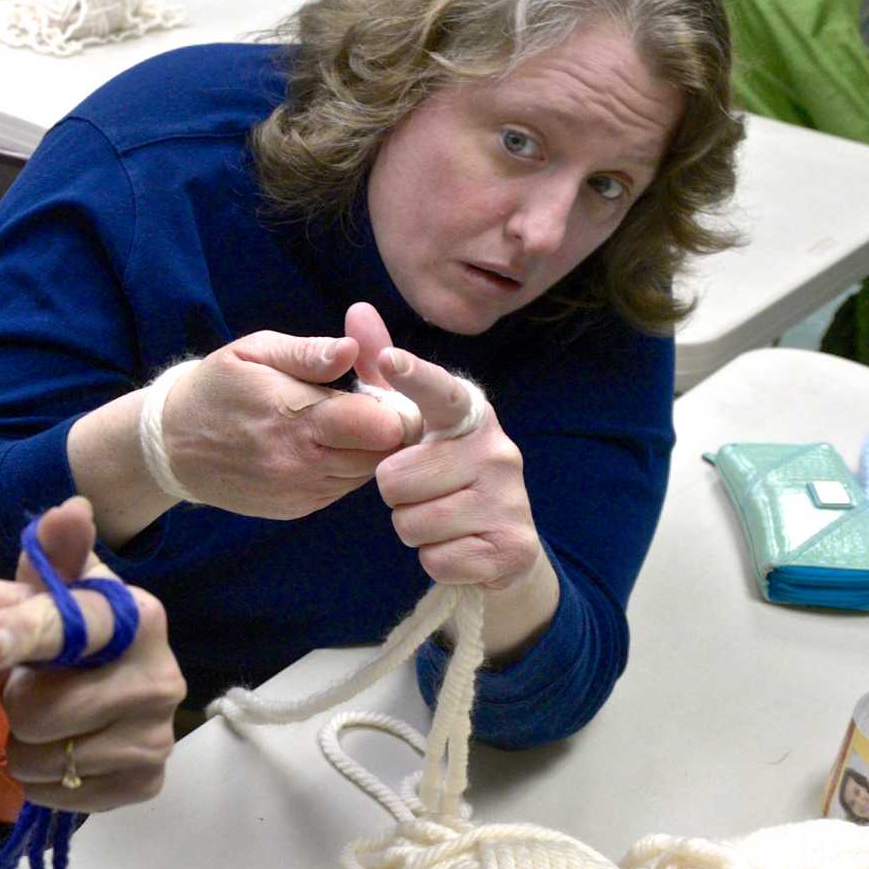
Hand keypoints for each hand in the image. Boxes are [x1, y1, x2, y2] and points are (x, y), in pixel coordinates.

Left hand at [0, 498, 183, 811]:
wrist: (97, 688)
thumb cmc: (65, 630)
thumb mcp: (52, 585)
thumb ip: (54, 551)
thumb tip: (70, 510)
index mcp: (139, 617)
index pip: (73, 627)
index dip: (25, 633)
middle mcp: (162, 676)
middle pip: (44, 711)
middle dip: (18, 705)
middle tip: (26, 691)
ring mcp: (159, 734)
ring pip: (50, 758)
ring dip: (26, 747)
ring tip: (42, 724)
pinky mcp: (149, 780)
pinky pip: (70, 795)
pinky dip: (47, 783)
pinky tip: (58, 755)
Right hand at [160, 328, 408, 519]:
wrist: (170, 446)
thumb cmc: (217, 387)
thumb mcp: (253, 352)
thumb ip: (307, 352)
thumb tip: (353, 350)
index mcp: (294, 417)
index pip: (381, 424)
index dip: (394, 404)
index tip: (380, 387)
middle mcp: (300, 464)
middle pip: (384, 453)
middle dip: (387, 426)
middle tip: (364, 404)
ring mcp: (299, 492)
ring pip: (367, 473)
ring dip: (366, 448)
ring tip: (338, 423)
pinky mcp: (296, 509)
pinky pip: (343, 488)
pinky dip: (343, 467)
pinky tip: (320, 446)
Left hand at [352, 307, 540, 590]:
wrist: (501, 545)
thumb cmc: (444, 475)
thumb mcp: (416, 425)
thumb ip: (383, 374)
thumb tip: (356, 310)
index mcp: (469, 415)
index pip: (437, 391)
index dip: (412, 378)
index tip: (389, 362)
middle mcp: (498, 450)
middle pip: (395, 479)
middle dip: (395, 493)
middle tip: (422, 491)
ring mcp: (510, 499)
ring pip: (411, 522)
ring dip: (412, 527)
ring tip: (439, 518)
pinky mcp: (511, 546)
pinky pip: (435, 557)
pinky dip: (436, 558)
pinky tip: (457, 546)